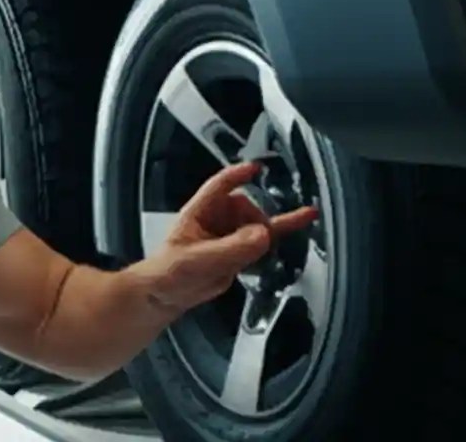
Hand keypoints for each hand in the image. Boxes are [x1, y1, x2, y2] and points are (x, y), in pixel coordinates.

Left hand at [135, 161, 318, 315]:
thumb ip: (232, 248)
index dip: (238, 175)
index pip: (220, 186)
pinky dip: (278, 239)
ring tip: (270, 244)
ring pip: (256, 225)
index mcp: (199, 213)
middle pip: (246, 207)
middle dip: (257, 219)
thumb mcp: (199, 259)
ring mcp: (228, 237)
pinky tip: (299, 228)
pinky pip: (262, 242)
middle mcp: (216, 220)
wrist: (165, 296)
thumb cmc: (168, 273)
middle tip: (261, 238)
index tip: (258, 168)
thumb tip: (263, 235)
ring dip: (268, 231)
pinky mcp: (237, 253)